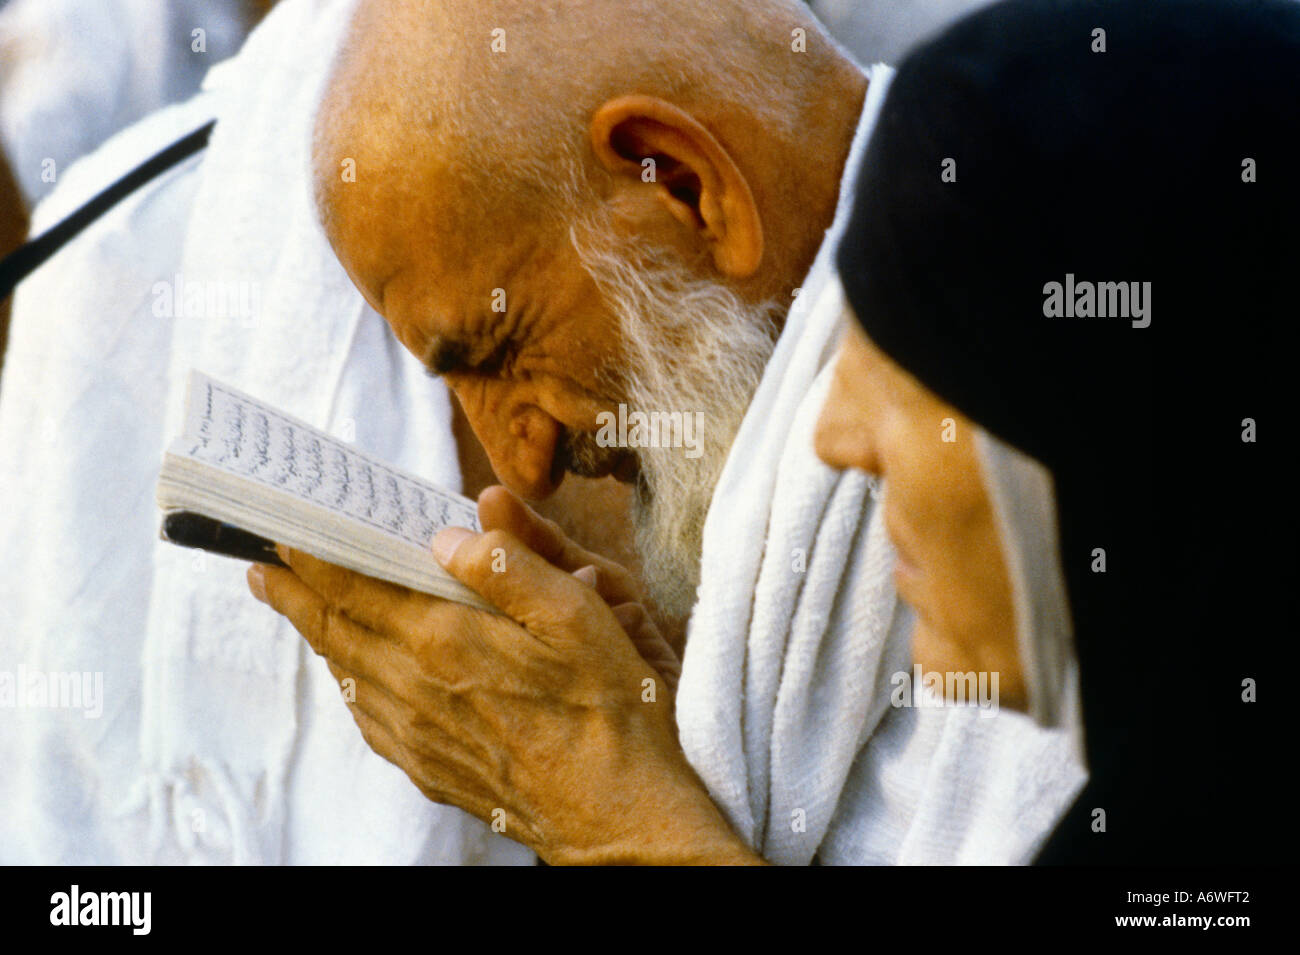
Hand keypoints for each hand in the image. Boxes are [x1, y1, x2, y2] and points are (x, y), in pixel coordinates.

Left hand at [247, 489, 759, 864]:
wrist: (615, 815)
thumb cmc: (607, 712)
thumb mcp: (578, 618)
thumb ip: (508, 568)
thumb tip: (446, 536)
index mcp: (445, 643)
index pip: (355, 589)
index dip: (313, 559)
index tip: (284, 532)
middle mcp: (415, 690)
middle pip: (335, 633)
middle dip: (295, 596)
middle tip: (264, 570)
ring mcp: (416, 735)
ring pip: (347, 675)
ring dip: (318, 636)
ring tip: (300, 610)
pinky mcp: (428, 767)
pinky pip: (368, 716)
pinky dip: (349, 682)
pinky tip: (355, 674)